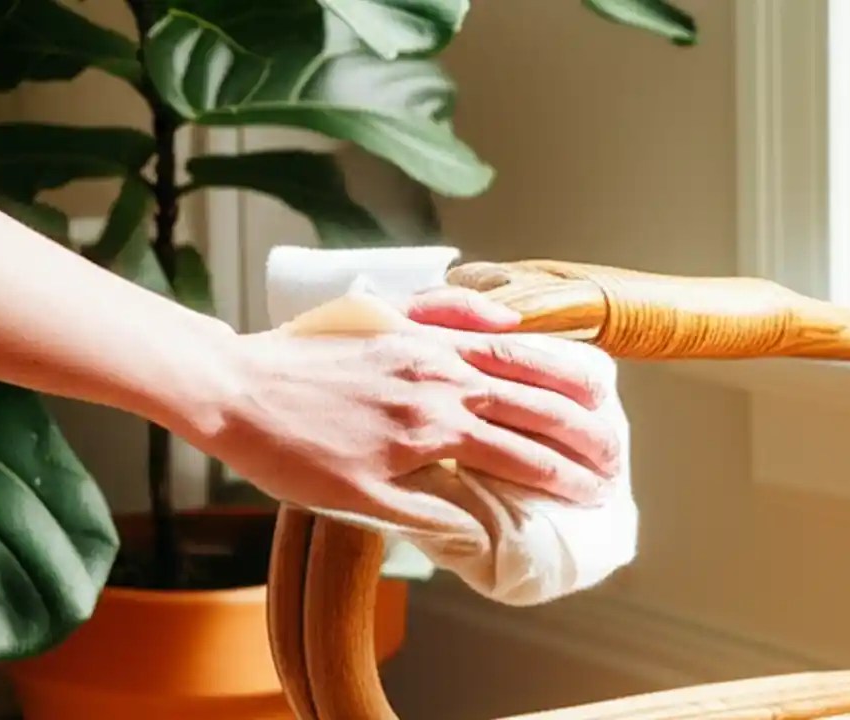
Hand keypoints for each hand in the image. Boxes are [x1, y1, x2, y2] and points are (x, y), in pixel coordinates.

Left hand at [198, 287, 620, 518]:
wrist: (234, 391)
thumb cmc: (289, 453)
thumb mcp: (358, 502)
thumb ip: (429, 510)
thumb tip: (484, 525)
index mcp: (435, 429)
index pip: (522, 455)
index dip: (564, 478)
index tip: (595, 493)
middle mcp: (441, 379)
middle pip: (532, 401)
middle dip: (583, 430)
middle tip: (615, 451)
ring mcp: (422, 343)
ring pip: (509, 351)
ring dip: (560, 371)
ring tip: (598, 388)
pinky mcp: (397, 322)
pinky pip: (457, 310)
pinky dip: (492, 314)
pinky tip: (517, 323)